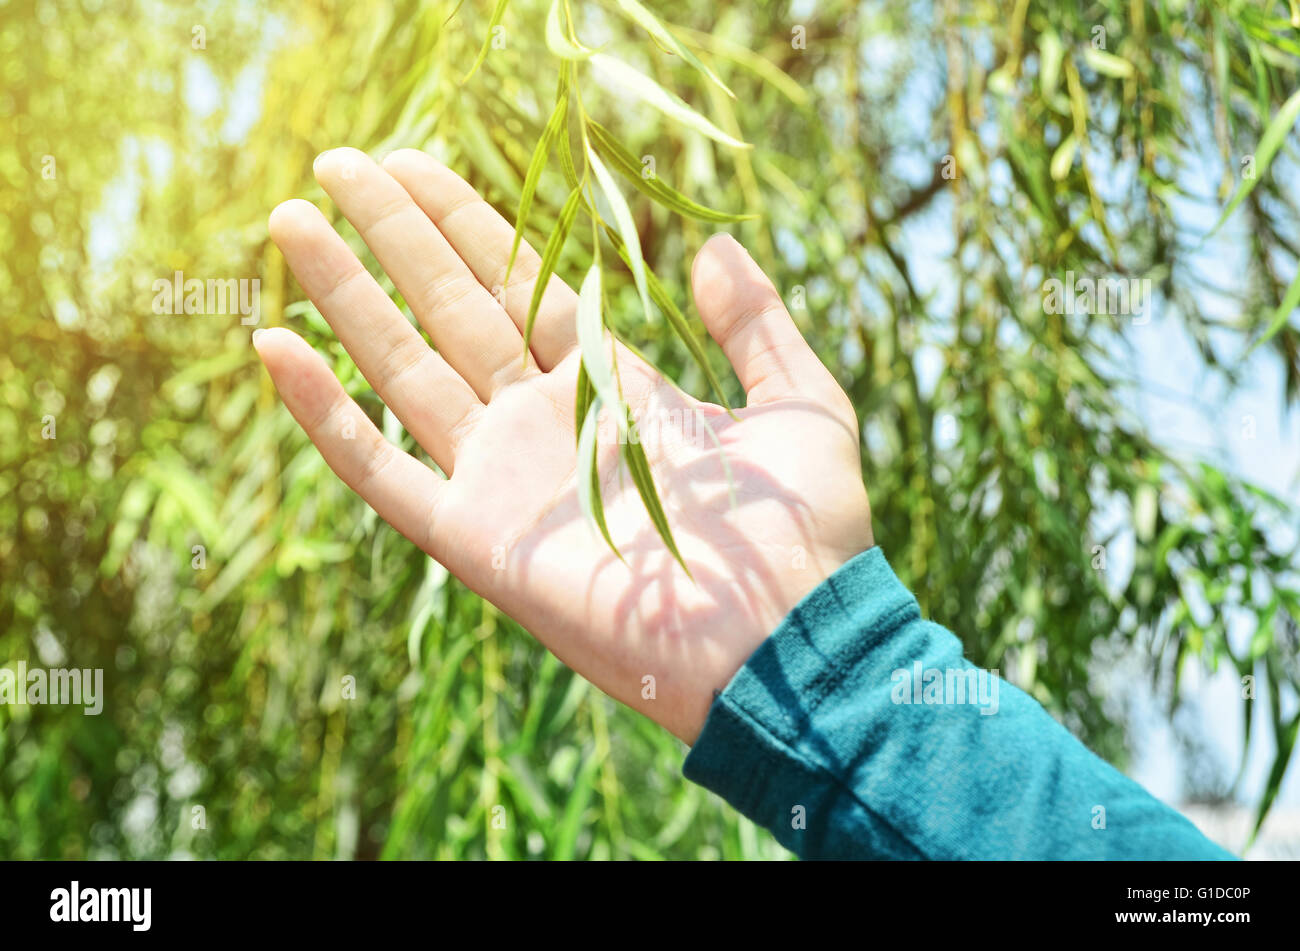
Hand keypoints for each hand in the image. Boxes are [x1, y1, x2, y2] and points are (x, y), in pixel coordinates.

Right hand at [255, 148, 872, 742]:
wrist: (784, 643)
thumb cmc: (804, 533)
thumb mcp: (800, 402)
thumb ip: (755, 322)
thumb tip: (713, 244)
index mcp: (612, 386)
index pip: (521, 284)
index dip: (467, 223)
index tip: (413, 161)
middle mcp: (544, 423)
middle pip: (451, 308)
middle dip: (394, 234)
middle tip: (336, 160)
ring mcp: (503, 478)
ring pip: (402, 368)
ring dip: (344, 295)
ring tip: (289, 219)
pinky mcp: (474, 539)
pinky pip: (380, 470)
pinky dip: (324, 415)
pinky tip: (272, 348)